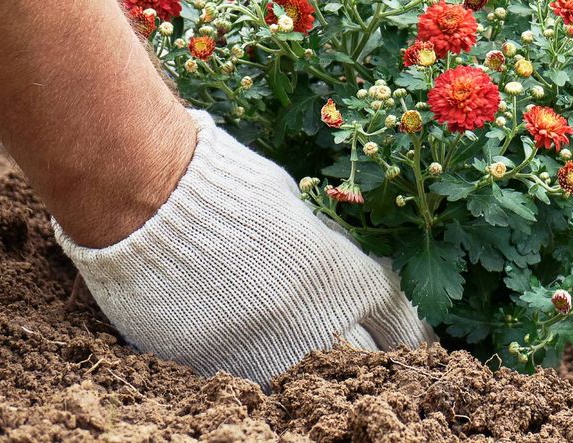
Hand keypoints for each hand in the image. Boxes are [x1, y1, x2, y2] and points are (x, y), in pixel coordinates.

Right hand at [53, 110, 430, 384]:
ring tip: (332, 382)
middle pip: (365, 365)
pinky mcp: (215, 369)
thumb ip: (326, 250)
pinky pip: (256, 387)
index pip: (399, 323)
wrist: (150, 201)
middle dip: (378, 367)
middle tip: (385, 373)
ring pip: (312, 387)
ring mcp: (263, 353)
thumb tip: (340, 267)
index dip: (414, 338)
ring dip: (324, 380)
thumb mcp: (297, 212)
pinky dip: (269, 380)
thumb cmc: (229, 186)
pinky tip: (273, 372)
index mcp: (343, 275)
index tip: (421, 347)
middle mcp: (312, 322)